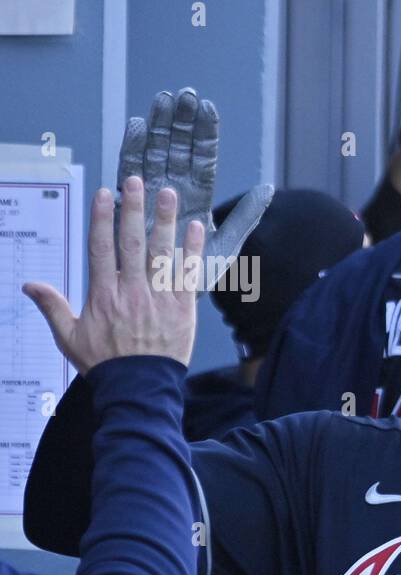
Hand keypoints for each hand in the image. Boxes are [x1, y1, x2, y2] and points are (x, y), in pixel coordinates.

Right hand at [23, 177, 202, 372]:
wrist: (138, 389)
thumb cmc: (105, 364)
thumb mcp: (69, 337)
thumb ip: (52, 307)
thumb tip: (28, 286)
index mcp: (103, 295)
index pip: (101, 249)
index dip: (103, 219)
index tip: (105, 195)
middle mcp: (131, 292)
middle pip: (132, 243)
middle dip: (133, 210)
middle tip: (136, 182)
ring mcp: (159, 299)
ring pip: (162, 253)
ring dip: (164, 221)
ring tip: (167, 194)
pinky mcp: (183, 309)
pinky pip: (188, 274)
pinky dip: (192, 251)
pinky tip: (195, 228)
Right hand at [117, 87, 272, 290]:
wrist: (166, 299)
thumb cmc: (196, 275)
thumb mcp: (228, 245)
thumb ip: (246, 215)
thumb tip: (269, 188)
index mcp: (197, 196)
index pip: (203, 158)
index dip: (205, 133)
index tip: (208, 109)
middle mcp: (173, 189)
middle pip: (178, 148)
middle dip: (182, 121)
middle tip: (185, 95)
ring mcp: (150, 192)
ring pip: (155, 152)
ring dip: (159, 126)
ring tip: (163, 101)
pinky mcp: (129, 200)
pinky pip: (129, 170)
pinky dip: (132, 148)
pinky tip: (137, 125)